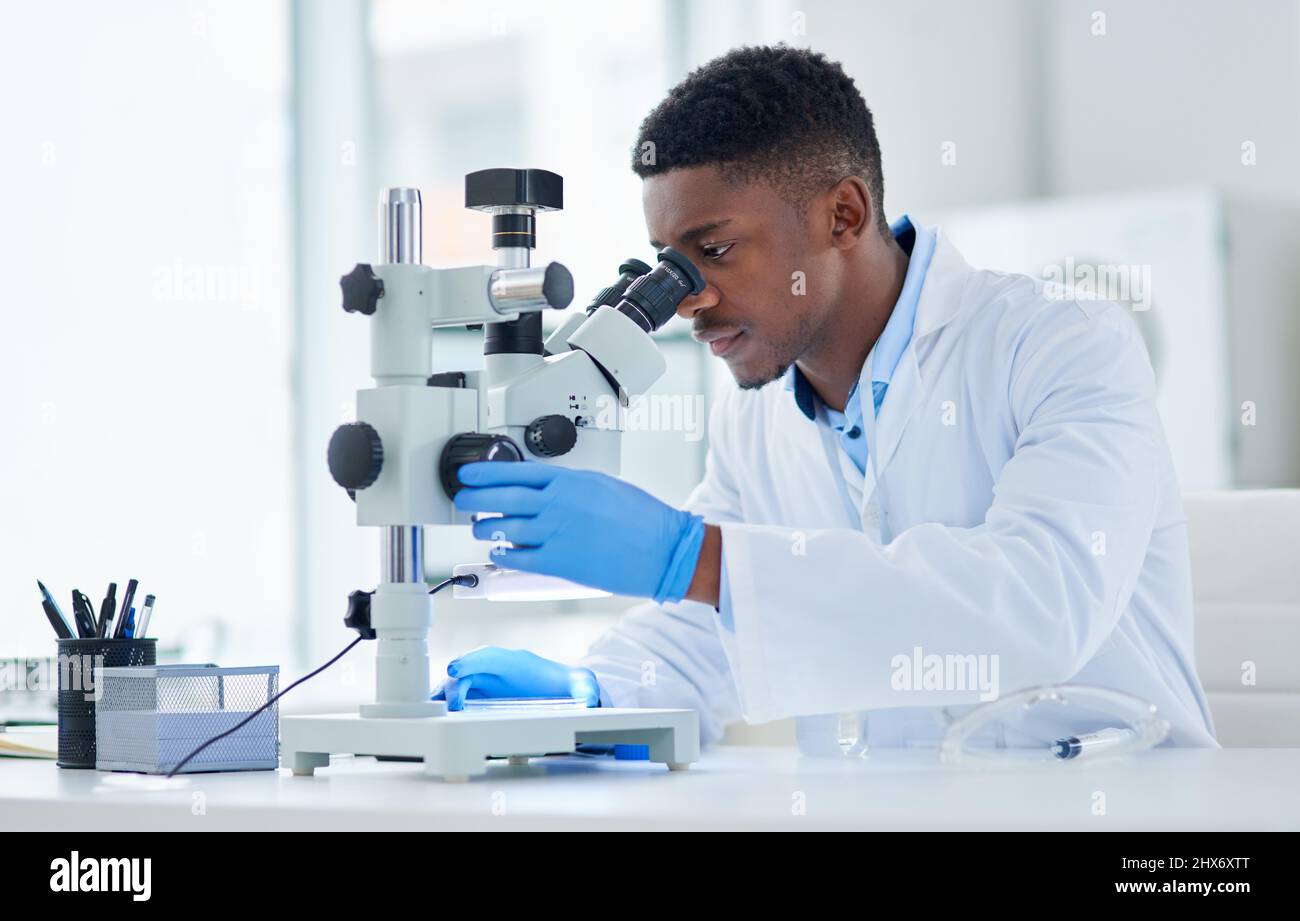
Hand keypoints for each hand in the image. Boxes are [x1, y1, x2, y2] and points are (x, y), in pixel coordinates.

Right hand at [431, 646, 599, 710]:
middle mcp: (495, 670)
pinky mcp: (479, 697)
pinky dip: (446, 705)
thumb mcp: (580, 684)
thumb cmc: (565, 684)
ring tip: (437, 712)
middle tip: (452, 706)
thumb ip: (585, 688)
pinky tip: (437, 715)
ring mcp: (485, 683)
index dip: (471, 661)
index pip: (489, 656)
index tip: (455, 670)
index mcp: (515, 662)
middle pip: (467, 672)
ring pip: (457, 685)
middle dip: (455, 685)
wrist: (562, 690)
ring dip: (445, 697)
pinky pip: (457, 698)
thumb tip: (589, 697)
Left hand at [453, 461, 706, 602]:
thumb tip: (544, 489)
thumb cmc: (642, 517)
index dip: (485, 473)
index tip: (468, 473)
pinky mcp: (558, 563)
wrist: (663, 548)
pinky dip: (503, 553)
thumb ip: (570, 486)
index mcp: (569, 482)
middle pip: (501, 498)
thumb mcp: (603, 486)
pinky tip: (499, 551)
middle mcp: (557, 505)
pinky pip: (518, 557)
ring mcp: (556, 534)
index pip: (515, 472)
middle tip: (462, 499)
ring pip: (504, 528)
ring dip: (485, 527)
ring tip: (479, 527)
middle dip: (475, 498)